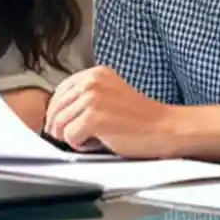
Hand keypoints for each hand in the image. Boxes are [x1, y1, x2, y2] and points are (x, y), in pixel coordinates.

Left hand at [44, 66, 178, 158]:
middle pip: (54, 109)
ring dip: (72, 138)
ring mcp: (92, 98)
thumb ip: (85, 97)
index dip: (58, 113)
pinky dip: (80, 146)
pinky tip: (99, 142)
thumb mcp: (109, 95)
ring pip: (58, 125)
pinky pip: (69, 138)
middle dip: (61, 128)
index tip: (65, 126)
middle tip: (79, 137)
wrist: (164, 128)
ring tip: (93, 138)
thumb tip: (55, 114)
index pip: (59, 93)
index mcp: (95, 73)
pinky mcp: (94, 117)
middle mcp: (92, 81)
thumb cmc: (138, 119)